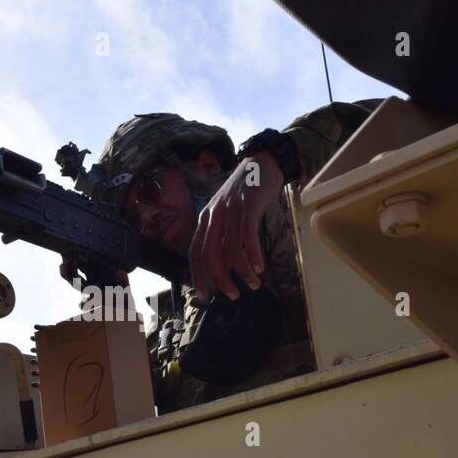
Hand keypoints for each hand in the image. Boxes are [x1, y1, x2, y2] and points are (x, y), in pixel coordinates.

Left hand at [189, 152, 283, 301]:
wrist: (262, 162)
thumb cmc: (246, 193)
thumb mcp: (228, 213)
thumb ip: (223, 236)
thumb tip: (223, 267)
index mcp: (206, 218)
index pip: (195, 252)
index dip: (198, 276)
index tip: (204, 295)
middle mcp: (214, 215)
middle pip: (210, 254)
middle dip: (219, 279)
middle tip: (232, 295)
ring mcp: (231, 210)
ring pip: (231, 249)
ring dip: (242, 272)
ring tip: (253, 284)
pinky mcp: (248, 206)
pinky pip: (247, 237)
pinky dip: (253, 256)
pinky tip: (259, 267)